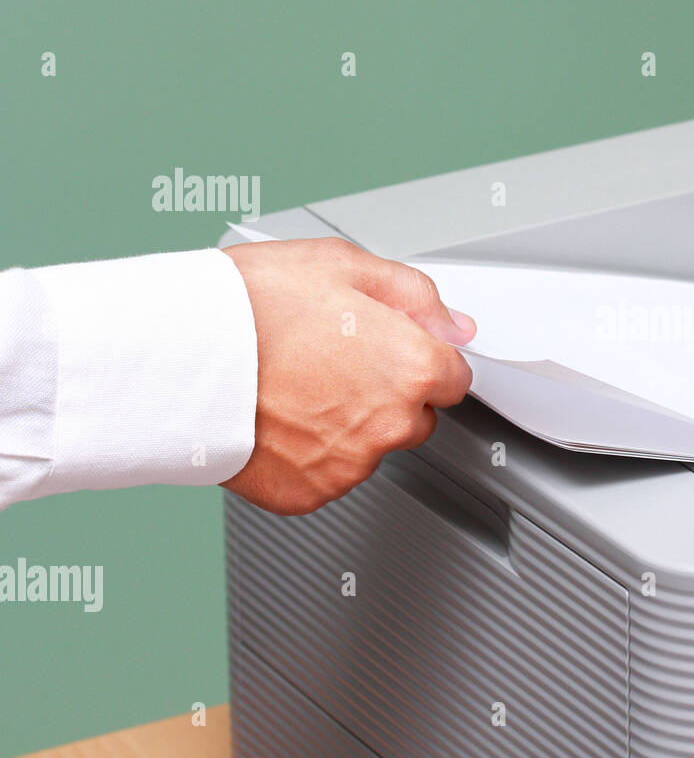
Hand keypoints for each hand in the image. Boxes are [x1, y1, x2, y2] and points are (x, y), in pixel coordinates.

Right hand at [219, 237, 475, 514]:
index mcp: (411, 367)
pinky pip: (326, 474)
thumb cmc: (250, 306)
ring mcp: (349, 464)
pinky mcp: (309, 492)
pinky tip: (278, 417)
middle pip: (415, 415)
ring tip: (295, 384)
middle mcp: (390, 424)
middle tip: (332, 360)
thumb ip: (414, 296)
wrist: (175, 356)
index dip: (421, 357)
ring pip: (369, 445)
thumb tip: (454, 324)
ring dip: (347, 423)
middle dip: (387, 392)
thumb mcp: (342, 265)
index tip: (391, 349)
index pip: (454, 376)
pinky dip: (309, 453)